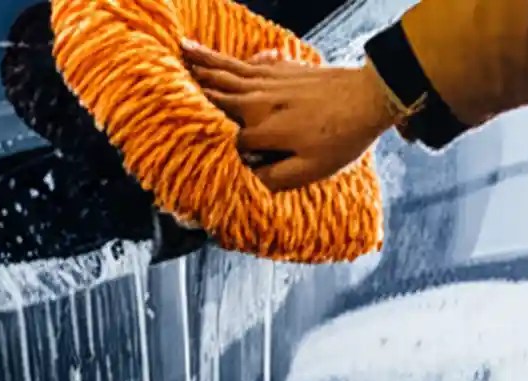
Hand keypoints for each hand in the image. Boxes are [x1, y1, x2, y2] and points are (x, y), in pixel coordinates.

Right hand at [182, 40, 396, 191]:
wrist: (370, 98)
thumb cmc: (342, 138)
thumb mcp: (310, 171)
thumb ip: (274, 179)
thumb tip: (246, 182)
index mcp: (262, 128)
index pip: (221, 137)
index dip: (197, 141)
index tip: (173, 143)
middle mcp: (259, 100)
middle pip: (214, 93)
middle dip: (186, 87)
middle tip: (157, 78)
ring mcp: (269, 80)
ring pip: (225, 72)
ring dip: (199, 64)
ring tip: (176, 55)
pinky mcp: (281, 69)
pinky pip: (244, 61)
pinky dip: (223, 57)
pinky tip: (211, 51)